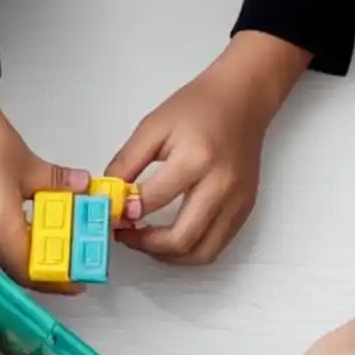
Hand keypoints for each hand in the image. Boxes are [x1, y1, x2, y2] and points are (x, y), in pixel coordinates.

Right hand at [0, 55, 89, 292]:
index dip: (56, 281)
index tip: (75, 282)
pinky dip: (2, 232)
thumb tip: (81, 189)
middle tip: (65, 255)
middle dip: (41, 263)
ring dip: (21, 246)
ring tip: (44, 231)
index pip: (28, 271)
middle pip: (12, 263)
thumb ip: (59, 184)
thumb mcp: (29, 164)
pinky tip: (15, 215)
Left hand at [107, 32, 311, 264]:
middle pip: (181, 239)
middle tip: (126, 235)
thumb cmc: (198, 107)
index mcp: (196, 159)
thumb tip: (109, 197)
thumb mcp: (152, 127)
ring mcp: (237, 201)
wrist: (244, 98)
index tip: (110, 214)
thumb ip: (126, 163)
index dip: (124, 214)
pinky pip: (216, 245)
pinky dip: (190, 250)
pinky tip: (170, 236)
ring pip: (202, 253)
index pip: (151, 202)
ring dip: (168, 256)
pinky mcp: (245, 208)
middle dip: (145, 245)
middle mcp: (221, 185)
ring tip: (146, 240)